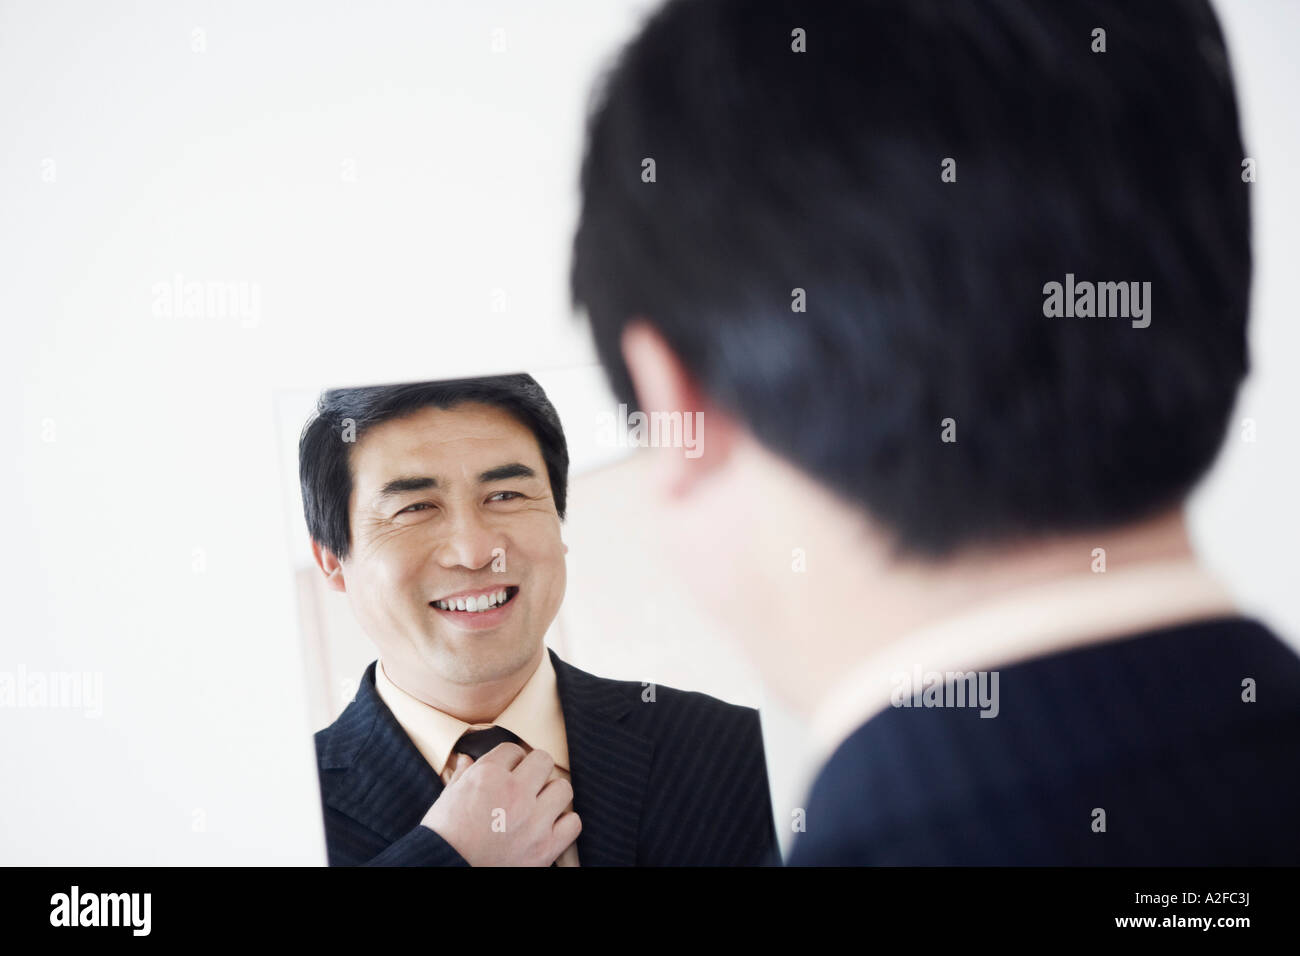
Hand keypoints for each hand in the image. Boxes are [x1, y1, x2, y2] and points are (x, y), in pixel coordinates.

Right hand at [421, 743, 580, 865]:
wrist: (444, 869)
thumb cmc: (443, 837)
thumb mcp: (447, 799)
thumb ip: (462, 776)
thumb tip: (467, 760)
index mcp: (488, 776)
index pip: (513, 749)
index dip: (509, 761)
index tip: (507, 771)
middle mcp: (514, 793)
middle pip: (543, 760)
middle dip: (534, 770)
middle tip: (525, 784)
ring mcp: (533, 821)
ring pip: (563, 788)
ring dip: (551, 794)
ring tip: (538, 805)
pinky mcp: (545, 848)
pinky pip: (573, 823)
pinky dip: (563, 824)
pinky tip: (548, 827)